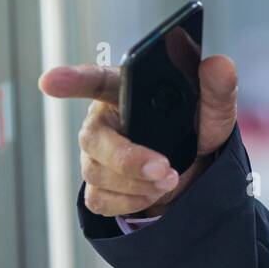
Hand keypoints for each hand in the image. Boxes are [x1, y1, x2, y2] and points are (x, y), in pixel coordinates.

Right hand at [39, 56, 237, 217]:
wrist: (198, 177)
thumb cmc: (198, 132)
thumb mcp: (214, 112)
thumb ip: (218, 89)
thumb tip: (219, 65)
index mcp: (125, 90)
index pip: (94, 80)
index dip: (71, 80)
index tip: (49, 81)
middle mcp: (104, 120)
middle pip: (94, 138)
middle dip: (127, 158)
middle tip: (164, 170)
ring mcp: (96, 154)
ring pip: (97, 172)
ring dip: (137, 184)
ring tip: (171, 181)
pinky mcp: (98, 186)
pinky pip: (101, 199)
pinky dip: (131, 202)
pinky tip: (154, 195)